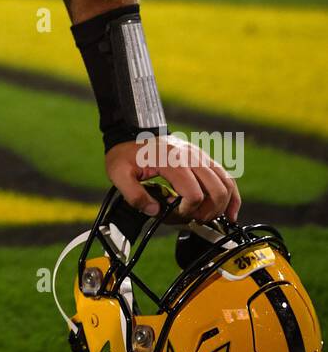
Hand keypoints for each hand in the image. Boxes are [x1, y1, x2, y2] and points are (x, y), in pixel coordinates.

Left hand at [105, 135, 240, 223]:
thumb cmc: (126, 154)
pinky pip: (227, 177)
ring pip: (226, 184)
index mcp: (171, 160)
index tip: (174, 213)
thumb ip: (134, 196)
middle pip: (216, 190)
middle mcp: (190, 156)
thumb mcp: (119, 174)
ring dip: (220, 206)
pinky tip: (230, 213)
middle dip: (207, 211)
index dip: (187, 211)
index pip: (194, 193)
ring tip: (205, 217)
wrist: (131, 133)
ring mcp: (200, 156)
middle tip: (192, 219)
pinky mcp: (204, 159)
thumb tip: (155, 212)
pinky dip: (232, 197)